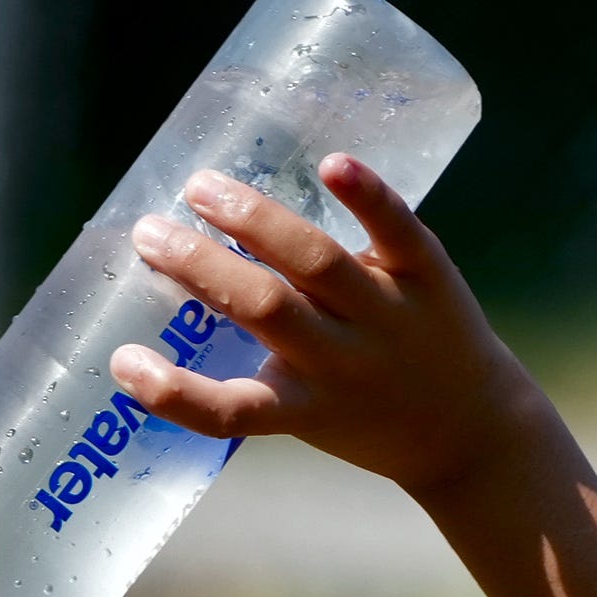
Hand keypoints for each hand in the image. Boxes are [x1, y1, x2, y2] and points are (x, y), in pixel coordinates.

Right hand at [111, 154, 546, 504]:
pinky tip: (332, 163)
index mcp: (304, 409)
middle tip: (147, 233)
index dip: (173, 393)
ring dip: (254, 221)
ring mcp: (388, 318)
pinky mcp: (430, 278)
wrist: (473, 433)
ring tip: (202, 187)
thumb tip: (176, 292)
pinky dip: (366, 196)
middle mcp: (344, 364)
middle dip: (199, 267)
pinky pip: (397, 232)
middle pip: (264, 311)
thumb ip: (252, 368)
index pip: (229, 411)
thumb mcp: (305, 414)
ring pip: (316, 264)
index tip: (124, 362)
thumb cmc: (367, 418)